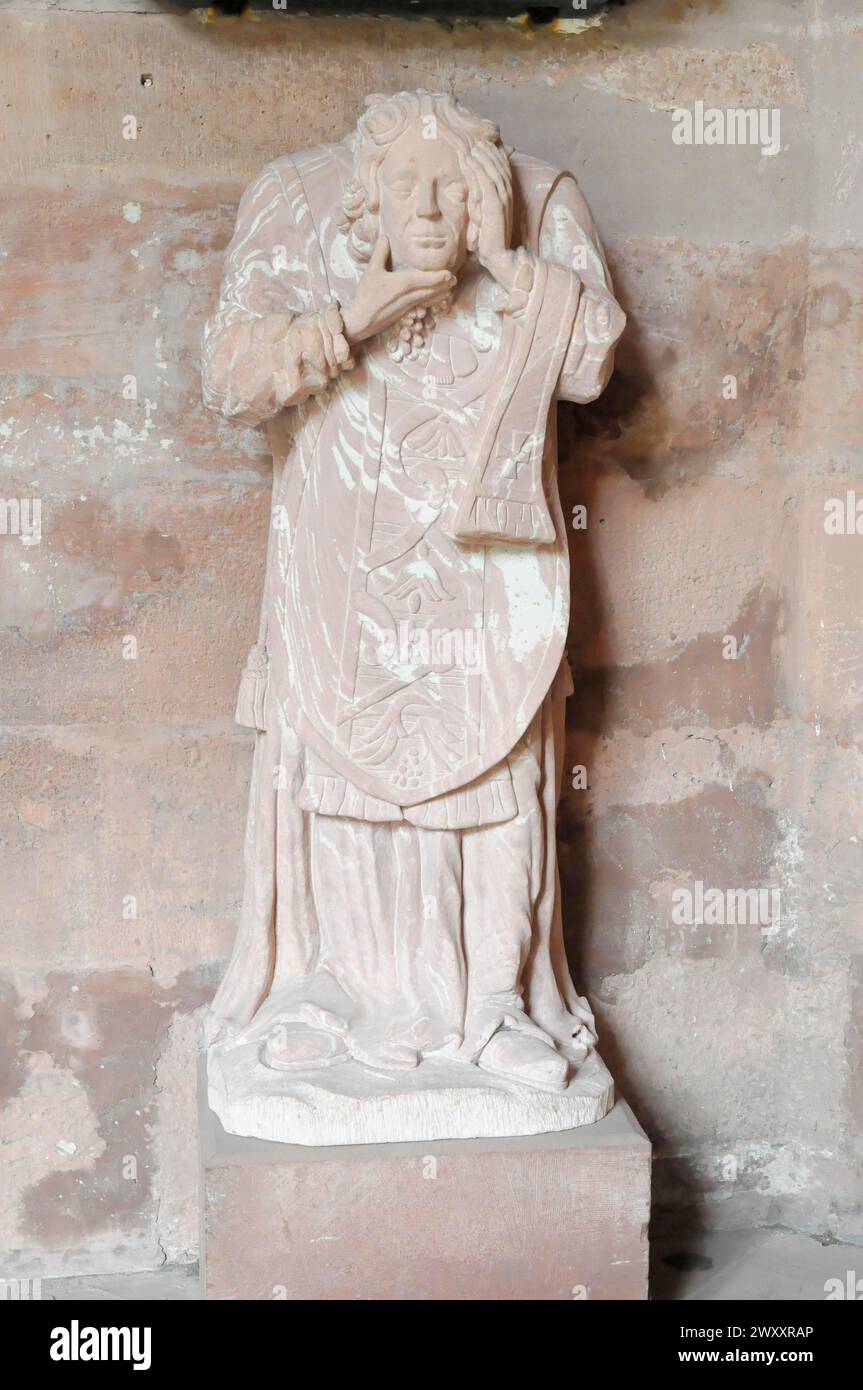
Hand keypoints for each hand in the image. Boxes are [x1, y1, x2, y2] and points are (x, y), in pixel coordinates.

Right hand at [341, 236, 454, 344]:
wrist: (362, 320)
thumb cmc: (366, 295)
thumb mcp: (372, 271)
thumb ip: (380, 253)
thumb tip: (385, 237)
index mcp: (403, 284)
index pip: (425, 279)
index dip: (438, 277)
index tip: (449, 274)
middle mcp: (409, 296)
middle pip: (431, 290)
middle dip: (444, 285)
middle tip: (455, 280)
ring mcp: (408, 306)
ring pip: (428, 299)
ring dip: (440, 294)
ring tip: (450, 289)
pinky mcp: (405, 313)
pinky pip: (422, 305)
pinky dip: (430, 302)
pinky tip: (434, 300)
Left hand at [469, 142, 518, 292]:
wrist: (499, 258)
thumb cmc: (489, 241)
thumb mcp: (484, 217)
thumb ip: (481, 204)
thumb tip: (471, 194)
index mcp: (506, 196)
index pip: (501, 168)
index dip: (491, 154)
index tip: (480, 142)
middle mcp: (507, 194)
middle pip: (498, 164)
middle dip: (486, 150)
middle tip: (473, 136)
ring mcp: (502, 200)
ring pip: (492, 170)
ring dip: (481, 155)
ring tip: (469, 142)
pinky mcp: (495, 206)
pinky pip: (486, 181)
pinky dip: (478, 168)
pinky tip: (469, 159)